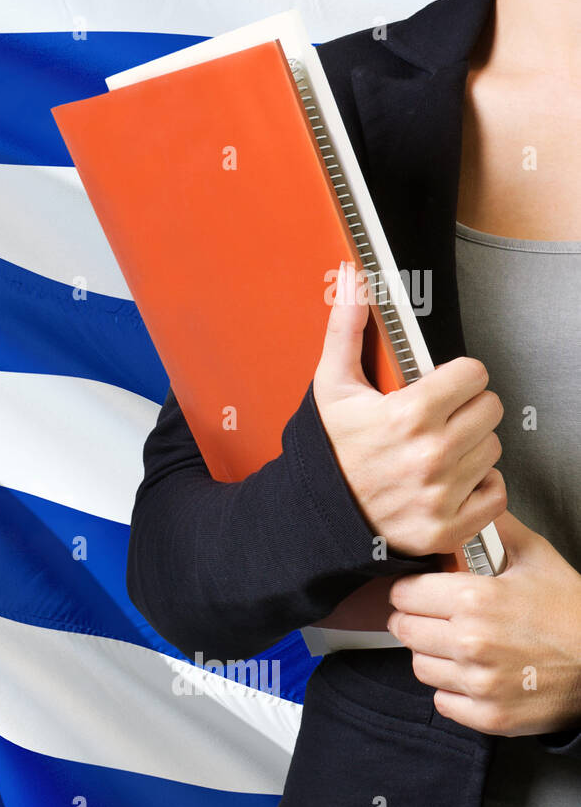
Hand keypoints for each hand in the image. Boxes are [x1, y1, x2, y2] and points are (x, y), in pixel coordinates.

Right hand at [313, 262, 506, 557]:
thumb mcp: (331, 387)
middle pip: (489, 410)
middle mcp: (431, 456)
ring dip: (470, 448)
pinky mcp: (449, 526)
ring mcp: (442, 494)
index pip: (474, 374)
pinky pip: (496, 494)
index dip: (456, 377)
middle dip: (465, 410)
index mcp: (408, 415)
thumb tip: (352, 280)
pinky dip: (478, 488)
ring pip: (492, 450)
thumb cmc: (325, 450)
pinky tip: (448, 482)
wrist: (311, 516)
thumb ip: (347, 330)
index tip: (437, 387)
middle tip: (435, 419)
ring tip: (435, 452)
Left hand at [387, 511, 580, 736]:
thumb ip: (497, 531)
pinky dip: (453, 691)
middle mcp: (470, 642)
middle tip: (438, 619)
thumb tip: (475, 505)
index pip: (403, 593)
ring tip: (460, 647)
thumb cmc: (573, 612)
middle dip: (416, 620)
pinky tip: (475, 675)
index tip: (423, 592)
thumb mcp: (538, 559)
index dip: (411, 590)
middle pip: (403, 629)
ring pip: (418, 665)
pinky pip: (442, 701)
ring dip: (433, 655)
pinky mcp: (488, 716)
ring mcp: (478, 682)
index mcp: (474, 599)